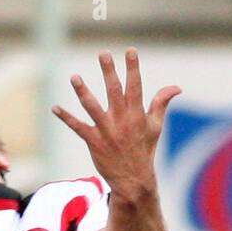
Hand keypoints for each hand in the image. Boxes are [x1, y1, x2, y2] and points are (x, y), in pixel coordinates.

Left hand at [52, 50, 179, 204]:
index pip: (135, 87)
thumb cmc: (144, 149)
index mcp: (137, 115)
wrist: (133, 179)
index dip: (133, 68)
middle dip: (109, 72)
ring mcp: (106, 131)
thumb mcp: (156, 126)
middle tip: (103, 53)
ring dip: (83, 92)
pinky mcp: (94, 141)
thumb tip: (176, 87)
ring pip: (92, 107)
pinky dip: (66, 118)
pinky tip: (55, 108)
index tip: (130, 51)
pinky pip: (78, 127)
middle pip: (114, 91)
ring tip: (74, 77)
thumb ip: (161, 103)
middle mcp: (121, 120)